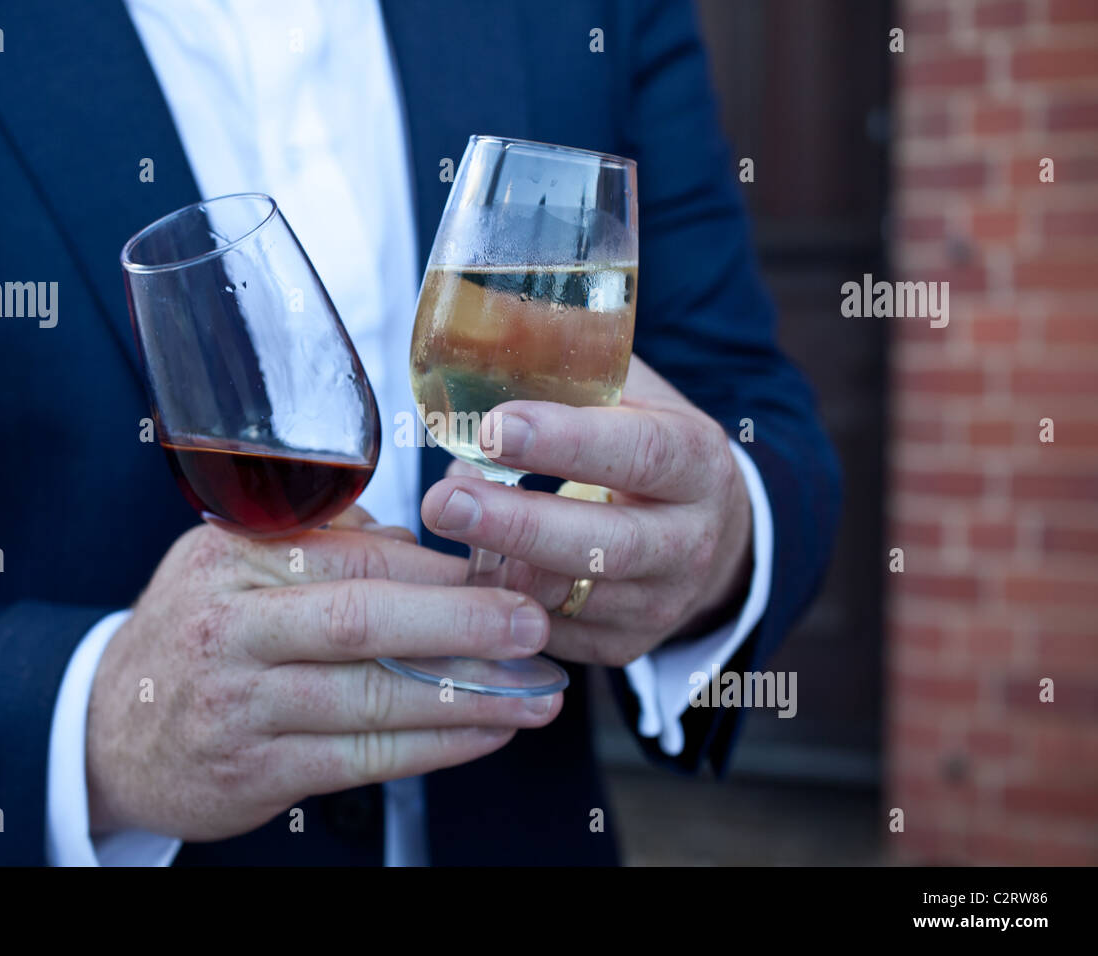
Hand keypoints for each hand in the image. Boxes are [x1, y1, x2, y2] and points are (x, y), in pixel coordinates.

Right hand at [85, 506, 561, 840]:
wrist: (105, 731)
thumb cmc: (192, 635)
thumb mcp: (228, 564)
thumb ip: (318, 542)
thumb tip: (420, 541)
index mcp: (232, 559)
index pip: (351, 554)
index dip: (435, 567)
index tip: (502, 570)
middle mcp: (231, 627)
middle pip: (361, 618)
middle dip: (460, 621)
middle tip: (531, 622)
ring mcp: (241, 705)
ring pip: (372, 697)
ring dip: (465, 695)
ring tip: (534, 691)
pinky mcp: (256, 772)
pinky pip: (362, 758)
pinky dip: (432, 747)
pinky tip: (484, 732)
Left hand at [421, 355, 752, 668]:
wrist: (710, 533)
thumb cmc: (648, 446)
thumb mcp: (633, 396)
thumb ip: (568, 361)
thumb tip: (478, 314)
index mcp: (696, 462)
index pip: (639, 452)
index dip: (567, 442)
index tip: (493, 427)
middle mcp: (687, 541)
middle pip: (605, 544)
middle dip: (518, 525)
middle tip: (443, 502)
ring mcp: (659, 603)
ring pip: (570, 598)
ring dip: (498, 566)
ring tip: (443, 528)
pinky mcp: (624, 645)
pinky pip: (551, 633)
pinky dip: (499, 604)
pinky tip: (462, 570)